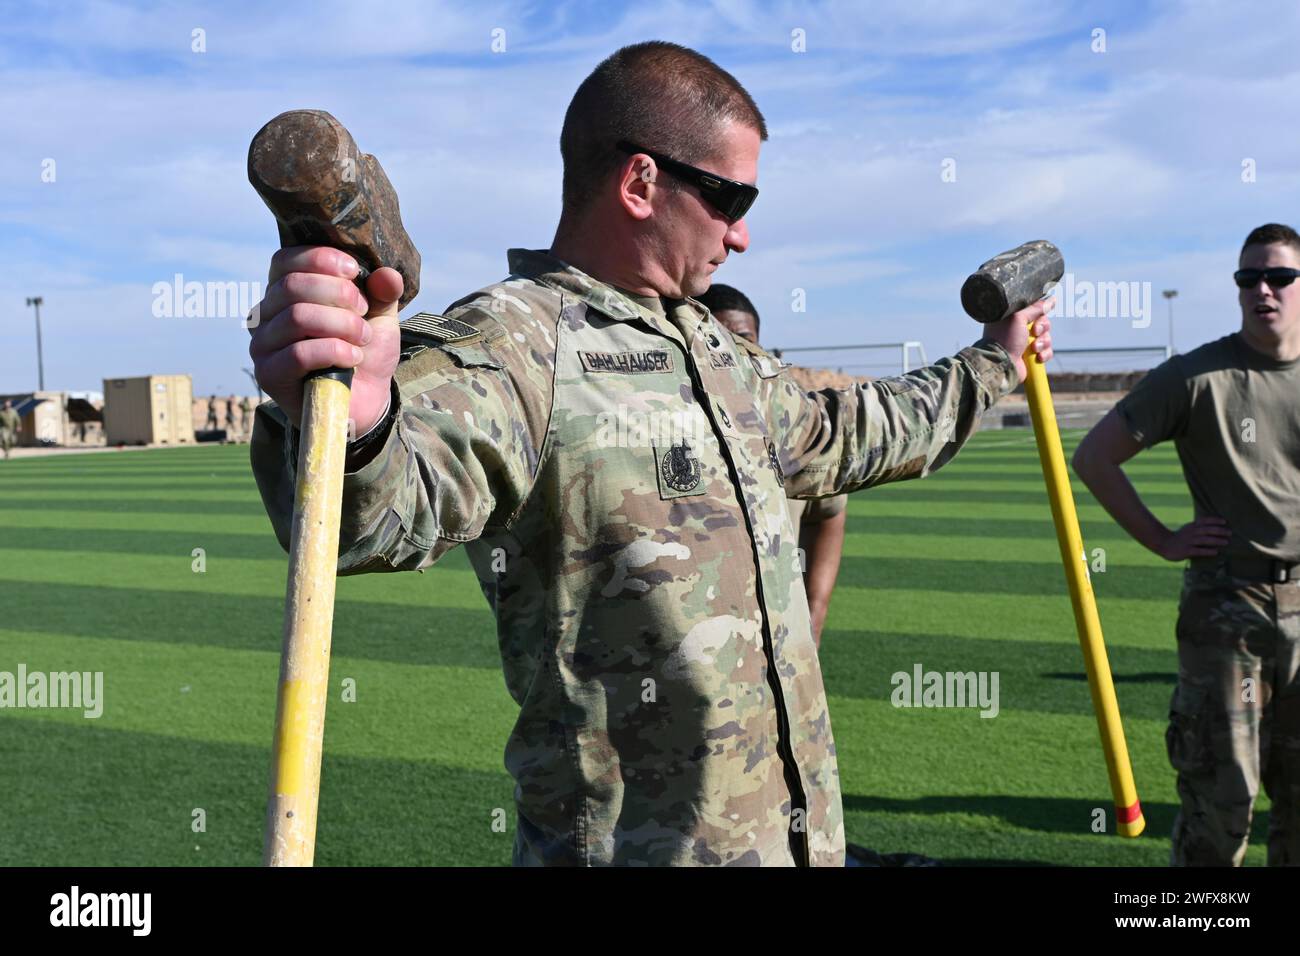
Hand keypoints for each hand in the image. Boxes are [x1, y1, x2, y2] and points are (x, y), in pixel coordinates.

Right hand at [247, 246, 403, 431]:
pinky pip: (297, 353)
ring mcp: (263, 345)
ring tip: (362, 338)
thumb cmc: (363, 352)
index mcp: (285, 292)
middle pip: (293, 285)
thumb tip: (388, 274)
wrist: (364, 402)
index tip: (354, 271)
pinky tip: (353, 358)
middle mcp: (265, 315)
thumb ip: (382, 292)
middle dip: (339, 294)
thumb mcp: (379, 316)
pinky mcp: (269, 374)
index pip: (285, 260)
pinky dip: (334, 351)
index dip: (320, 259)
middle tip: (363, 313)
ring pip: (297, 317)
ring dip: (341, 325)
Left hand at [982, 298, 1054, 382]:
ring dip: (1043, 342)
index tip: (1037, 317)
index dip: (1040, 312)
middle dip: (1042, 328)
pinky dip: (1044, 354)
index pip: (1034, 309)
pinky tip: (1037, 356)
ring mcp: (1024, 342)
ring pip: (1046, 337)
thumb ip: (1035, 308)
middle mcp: (1018, 329)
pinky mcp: (1030, 355)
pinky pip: (1047, 351)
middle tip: (1034, 333)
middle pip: (1043, 322)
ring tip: (1034, 348)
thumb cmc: (1004, 339)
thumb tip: (1051, 300)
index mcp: (1013, 317)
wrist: (1001, 365)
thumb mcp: (1018, 318)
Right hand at [1156, 517, 1231, 560]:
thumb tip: (1216, 528)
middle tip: (1230, 533)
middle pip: (1207, 530)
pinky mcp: (1186, 551)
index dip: (1214, 520)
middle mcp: (1191, 532)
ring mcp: (1188, 541)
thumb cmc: (1179, 537)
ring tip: (1226, 542)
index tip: (1225, 522)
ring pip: (1204, 540)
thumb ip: (1199, 527)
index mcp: (1192, 526)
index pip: (1204, 521)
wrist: (1163, 544)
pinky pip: (1198, 550)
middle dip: (1219, 531)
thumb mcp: (1188, 529)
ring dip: (1216, 540)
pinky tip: (1215, 552)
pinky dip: (1208, 551)